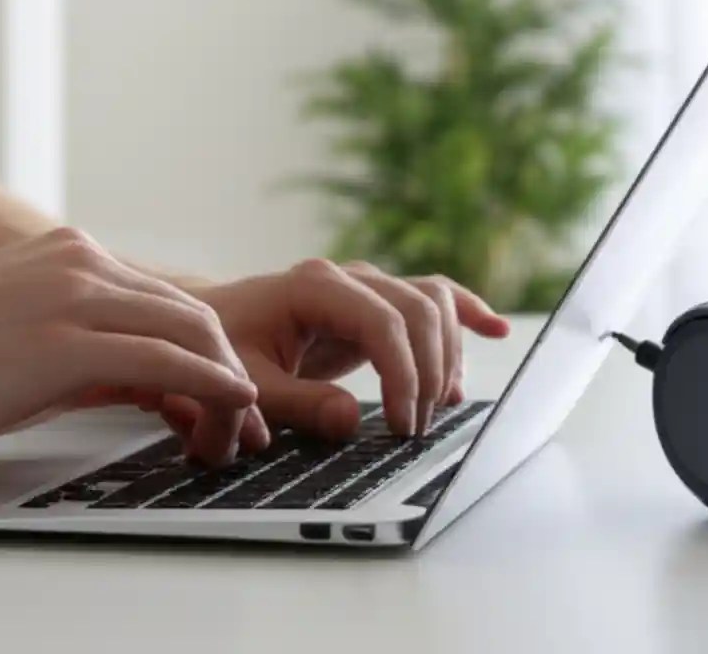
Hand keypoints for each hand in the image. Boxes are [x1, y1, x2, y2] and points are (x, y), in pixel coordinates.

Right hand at [0, 228, 265, 464]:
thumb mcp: (34, 337)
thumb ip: (96, 347)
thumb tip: (154, 383)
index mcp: (75, 255)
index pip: (169, 301)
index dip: (211, 352)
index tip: (229, 392)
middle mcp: (82, 262)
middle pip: (191, 313)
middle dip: (230, 368)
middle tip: (247, 417)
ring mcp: (73, 295)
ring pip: (190, 331)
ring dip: (226, 383)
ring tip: (238, 427)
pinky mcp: (63, 339)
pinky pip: (163, 359)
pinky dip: (210, 383)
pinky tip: (232, 404)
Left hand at [186, 259, 509, 439]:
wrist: (210, 325)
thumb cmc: (223, 352)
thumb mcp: (248, 385)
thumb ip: (296, 404)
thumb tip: (353, 420)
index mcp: (316, 286)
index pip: (385, 322)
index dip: (404, 374)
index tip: (405, 426)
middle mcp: (350, 277)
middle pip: (420, 310)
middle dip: (428, 372)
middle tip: (416, 429)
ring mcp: (368, 285)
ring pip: (434, 303)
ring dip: (448, 353)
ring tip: (440, 405)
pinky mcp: (379, 302)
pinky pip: (433, 296)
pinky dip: (467, 311)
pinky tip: (497, 330)